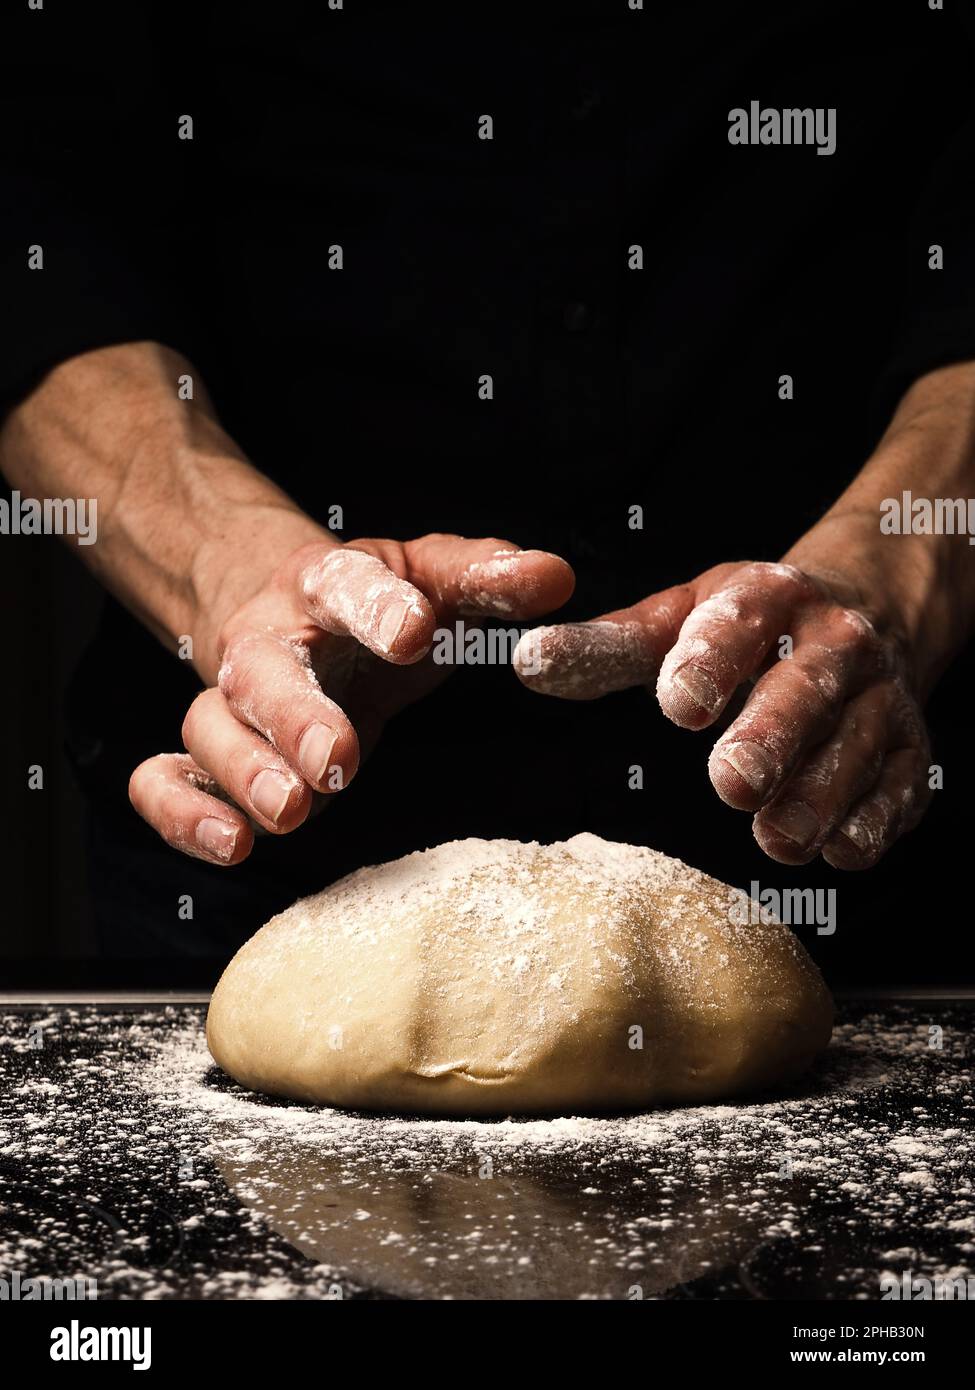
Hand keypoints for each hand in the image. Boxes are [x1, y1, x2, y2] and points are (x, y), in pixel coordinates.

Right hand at [129, 534, 572, 863]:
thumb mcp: (431, 576)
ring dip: (244, 773)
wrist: (286, 609)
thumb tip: (555, 579)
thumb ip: (487, 578)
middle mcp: (269, 640)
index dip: (380, 606)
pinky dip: (182, 813)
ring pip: (210, 728)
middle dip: (296, 717)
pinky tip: (229, 846)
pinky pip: (163, 778)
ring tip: (289, 814)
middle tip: (336, 762)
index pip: (346, 585)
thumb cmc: (375, 603)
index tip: (417, 631)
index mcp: (327, 584)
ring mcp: (230, 699)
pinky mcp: (208, 754)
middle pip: (264, 672)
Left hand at [514, 555, 931, 869]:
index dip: (708, 661)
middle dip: (771, 736)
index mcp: (767, 598)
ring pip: (856, 745)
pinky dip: (875, 819)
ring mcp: (879, 696)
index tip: (676, 702)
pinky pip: (901, 787)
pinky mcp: (911, 749)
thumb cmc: (751, 628)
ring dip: (820, 794)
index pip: (737, 624)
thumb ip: (608, 647)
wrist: (870, 611)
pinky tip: (842, 849)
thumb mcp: (679, 620)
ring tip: (778, 838)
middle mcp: (832, 642)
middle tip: (731, 782)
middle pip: (805, 689)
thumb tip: (529, 662)